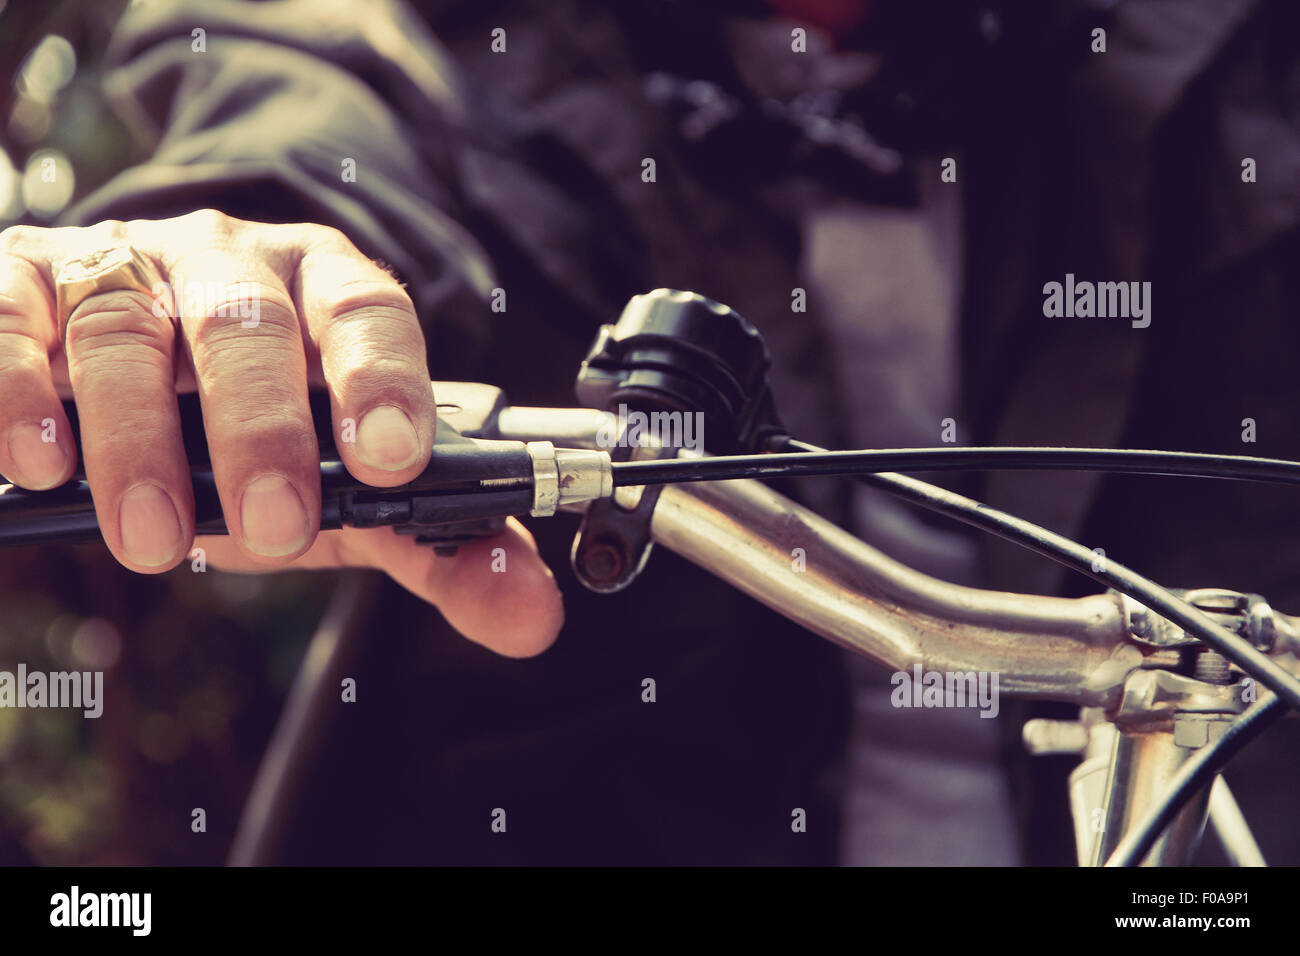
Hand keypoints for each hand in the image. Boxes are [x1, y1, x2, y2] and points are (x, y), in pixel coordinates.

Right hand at [0, 211, 561, 657]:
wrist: (150, 363)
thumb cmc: (265, 430)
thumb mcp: (359, 491)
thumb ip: (443, 548)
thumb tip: (532, 615)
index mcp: (326, 291)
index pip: (368, 309)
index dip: (383, 375)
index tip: (390, 456)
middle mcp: (230, 261)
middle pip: (247, 324)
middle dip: (262, 429)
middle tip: (272, 527)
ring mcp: (125, 263)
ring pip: (127, 324)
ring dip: (139, 435)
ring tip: (154, 538)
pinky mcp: (26, 280)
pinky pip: (11, 314)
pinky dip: (18, 384)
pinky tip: (40, 459)